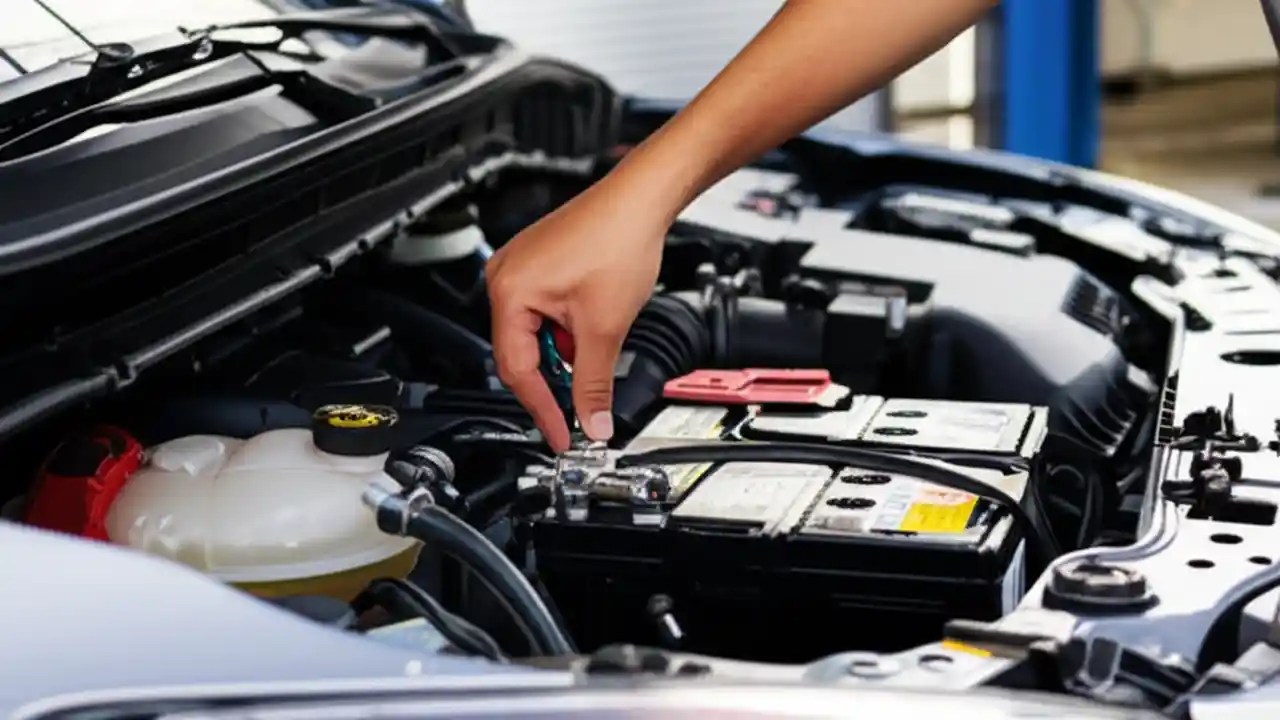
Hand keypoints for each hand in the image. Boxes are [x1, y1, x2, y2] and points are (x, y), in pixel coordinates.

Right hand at [486, 174, 664, 451]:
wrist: (641, 199)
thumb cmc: (618, 240)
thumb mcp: (605, 328)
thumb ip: (592, 384)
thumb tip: (591, 422)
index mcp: (509, 291)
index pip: (518, 370)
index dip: (543, 409)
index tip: (561, 435)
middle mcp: (505, 277)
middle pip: (521, 354)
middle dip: (554, 381)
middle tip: (579, 412)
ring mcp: (520, 268)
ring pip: (535, 336)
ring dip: (565, 354)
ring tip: (596, 348)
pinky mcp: (538, 264)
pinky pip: (543, 313)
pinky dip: (567, 332)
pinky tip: (591, 327)